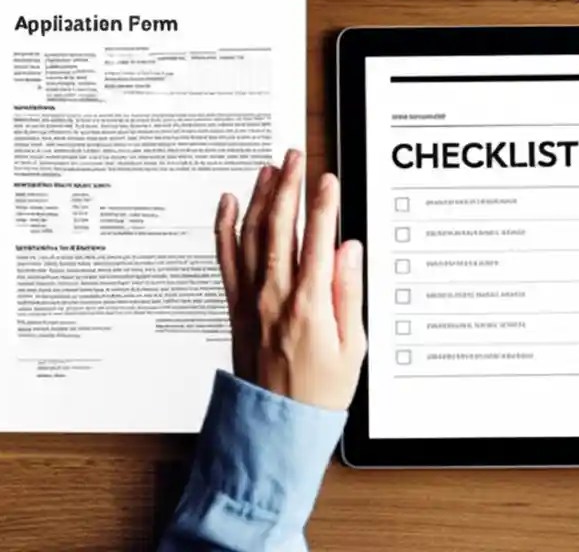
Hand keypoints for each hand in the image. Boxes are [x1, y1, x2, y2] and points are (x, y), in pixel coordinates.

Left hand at [213, 149, 366, 410]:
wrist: (277, 424)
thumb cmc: (320, 391)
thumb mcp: (353, 346)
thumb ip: (350, 292)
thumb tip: (348, 250)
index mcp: (310, 305)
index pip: (318, 240)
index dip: (323, 203)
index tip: (328, 178)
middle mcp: (275, 297)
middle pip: (280, 227)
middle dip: (287, 186)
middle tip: (294, 155)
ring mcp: (251, 300)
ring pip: (251, 236)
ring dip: (258, 198)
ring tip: (268, 169)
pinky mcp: (236, 307)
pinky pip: (226, 258)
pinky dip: (224, 227)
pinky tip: (228, 204)